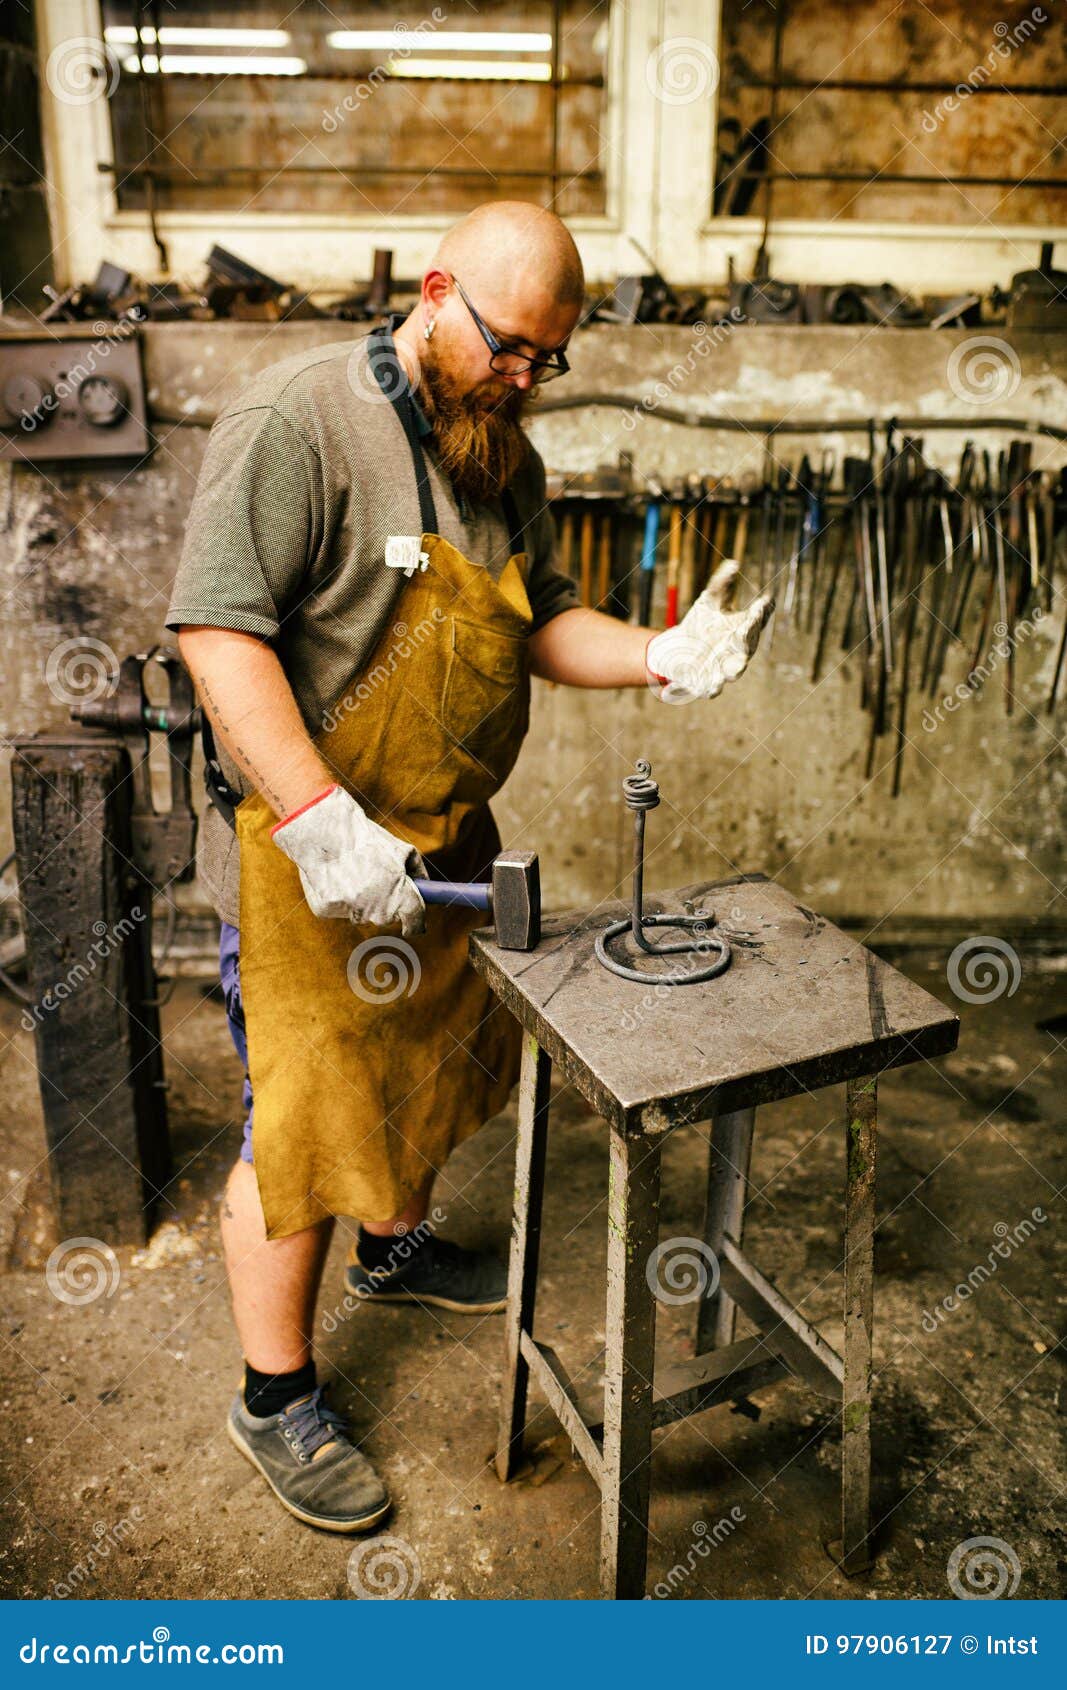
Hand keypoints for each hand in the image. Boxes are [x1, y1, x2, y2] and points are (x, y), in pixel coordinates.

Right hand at [271, 785, 426, 935]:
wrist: (323, 831)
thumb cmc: (365, 838)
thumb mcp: (400, 849)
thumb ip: (417, 871)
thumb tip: (424, 885)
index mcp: (399, 893)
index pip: (414, 920)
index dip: (416, 924)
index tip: (414, 926)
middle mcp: (376, 908)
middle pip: (386, 918)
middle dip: (386, 904)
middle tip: (377, 880)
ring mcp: (350, 911)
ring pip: (361, 914)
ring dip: (361, 901)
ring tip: (352, 872)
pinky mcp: (327, 910)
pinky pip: (339, 909)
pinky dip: (338, 897)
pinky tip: (334, 876)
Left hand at [645, 560, 774, 702]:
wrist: (674, 651)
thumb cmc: (699, 624)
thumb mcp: (709, 602)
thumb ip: (722, 584)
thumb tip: (734, 562)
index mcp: (743, 630)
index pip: (756, 620)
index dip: (761, 612)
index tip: (764, 600)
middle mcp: (738, 652)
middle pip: (747, 646)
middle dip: (747, 637)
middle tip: (746, 626)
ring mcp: (723, 670)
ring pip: (733, 672)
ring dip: (733, 670)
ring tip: (733, 669)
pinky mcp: (706, 685)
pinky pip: (711, 690)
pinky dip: (711, 689)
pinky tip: (710, 688)